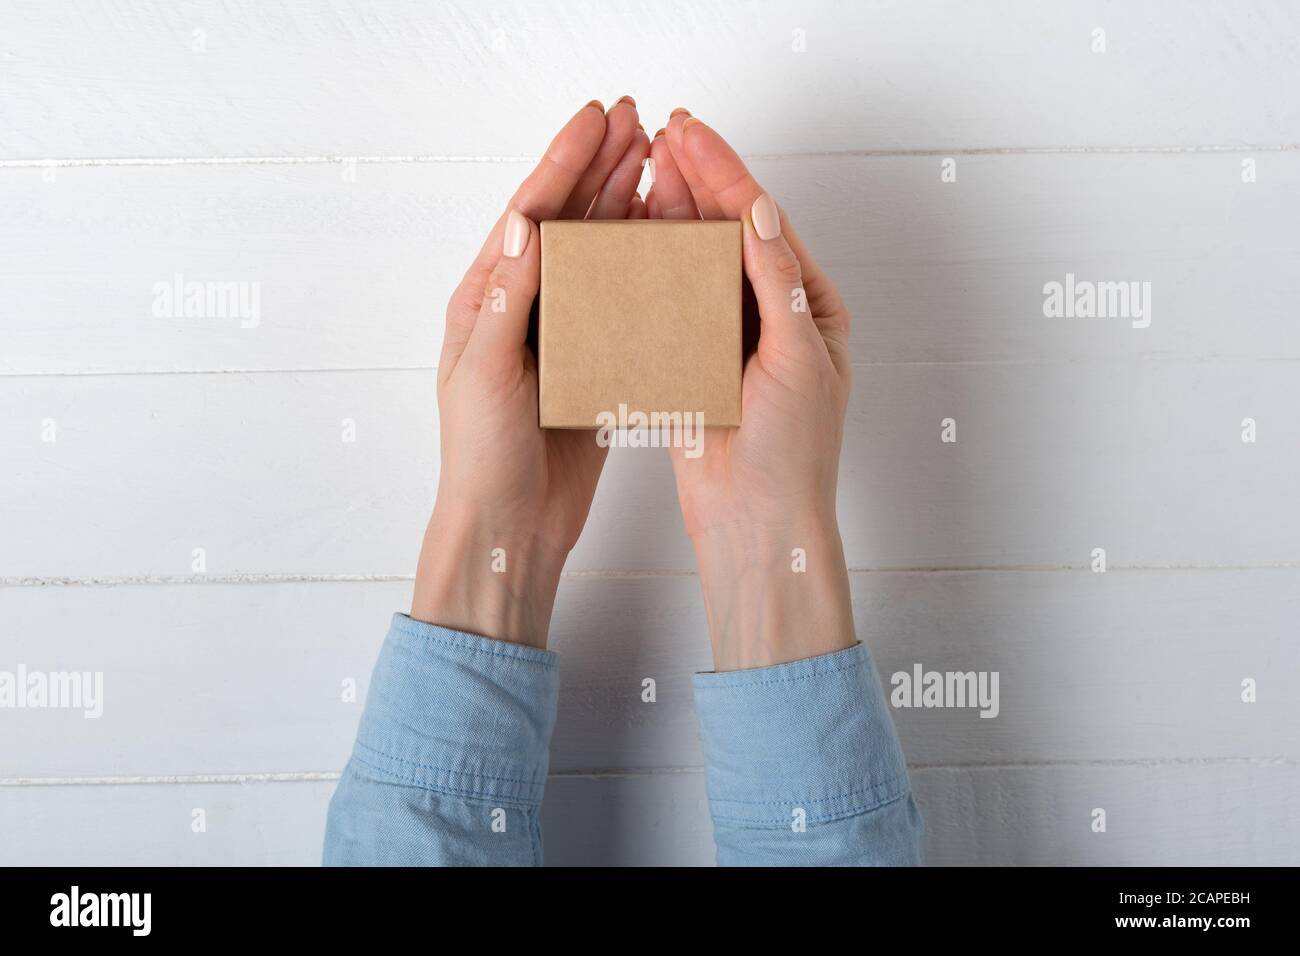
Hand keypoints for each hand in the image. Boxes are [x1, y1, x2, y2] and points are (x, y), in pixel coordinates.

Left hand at [412, 98, 649, 647]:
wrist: (508, 526)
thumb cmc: (480, 459)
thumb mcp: (482, 375)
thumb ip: (506, 301)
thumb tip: (525, 224)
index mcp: (485, 301)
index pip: (529, 214)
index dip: (563, 162)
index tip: (597, 119)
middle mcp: (521, 307)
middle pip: (566, 220)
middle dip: (600, 166)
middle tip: (638, 121)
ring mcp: (559, 332)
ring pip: (598, 253)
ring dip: (626, 205)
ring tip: (658, 162)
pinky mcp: (591, 361)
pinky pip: (622, 301)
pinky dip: (645, 265)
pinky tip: (669, 239)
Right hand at [649, 111, 855, 670]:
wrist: (758, 523)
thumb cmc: (794, 453)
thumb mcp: (799, 358)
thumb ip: (776, 283)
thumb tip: (759, 212)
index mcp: (808, 306)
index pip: (763, 224)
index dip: (726, 173)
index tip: (690, 134)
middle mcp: (770, 314)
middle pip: (726, 231)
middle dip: (695, 181)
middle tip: (659, 135)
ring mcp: (728, 337)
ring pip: (694, 261)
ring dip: (669, 216)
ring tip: (641, 170)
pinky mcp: (693, 363)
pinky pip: (670, 305)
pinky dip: (650, 270)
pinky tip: (629, 238)